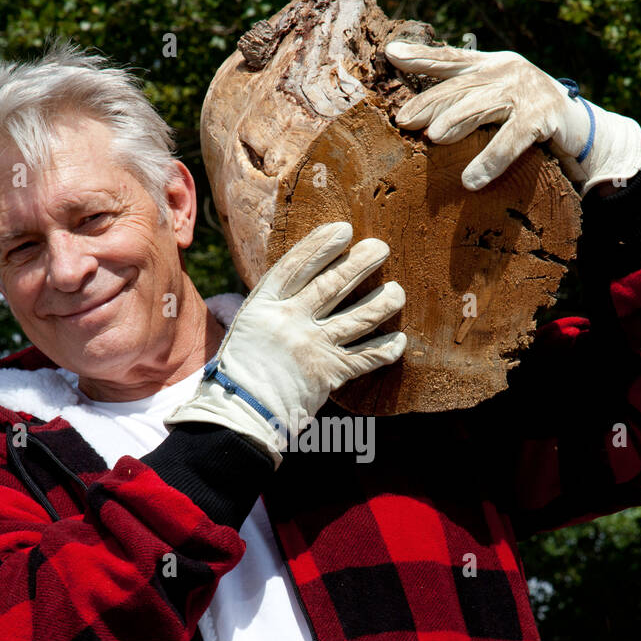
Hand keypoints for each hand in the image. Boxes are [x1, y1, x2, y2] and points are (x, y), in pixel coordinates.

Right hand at [164, 222, 406, 465]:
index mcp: (265, 305)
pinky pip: (367, 357)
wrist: (242, 410)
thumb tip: (303, 276)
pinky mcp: (330, 372)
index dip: (322, 244)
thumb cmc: (244, 365)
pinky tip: (399, 340)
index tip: (344, 229)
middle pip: (333, 285)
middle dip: (361, 263)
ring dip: (383, 302)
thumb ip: (276, 302)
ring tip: (398, 291)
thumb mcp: (249, 323)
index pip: (297, 265)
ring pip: (359, 318)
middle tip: (380, 248)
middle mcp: (291, 321)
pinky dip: (386, 348)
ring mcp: (313, 346)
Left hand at [383, 41, 640, 195]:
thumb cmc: (531, 116)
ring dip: (458, 121)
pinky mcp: (544, 117)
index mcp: (491, 65)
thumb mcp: (496, 100)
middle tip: (403, 119)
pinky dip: (491, 160)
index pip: (450, 59)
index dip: (421, 56)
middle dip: (430, 101)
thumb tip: (424, 117)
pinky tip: (471, 179)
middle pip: (460, 86)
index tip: (391, 54)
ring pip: (484, 107)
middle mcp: (507, 71)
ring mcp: (527, 91)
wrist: (583, 130)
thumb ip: (467, 98)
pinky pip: (512, 140)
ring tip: (434, 138)